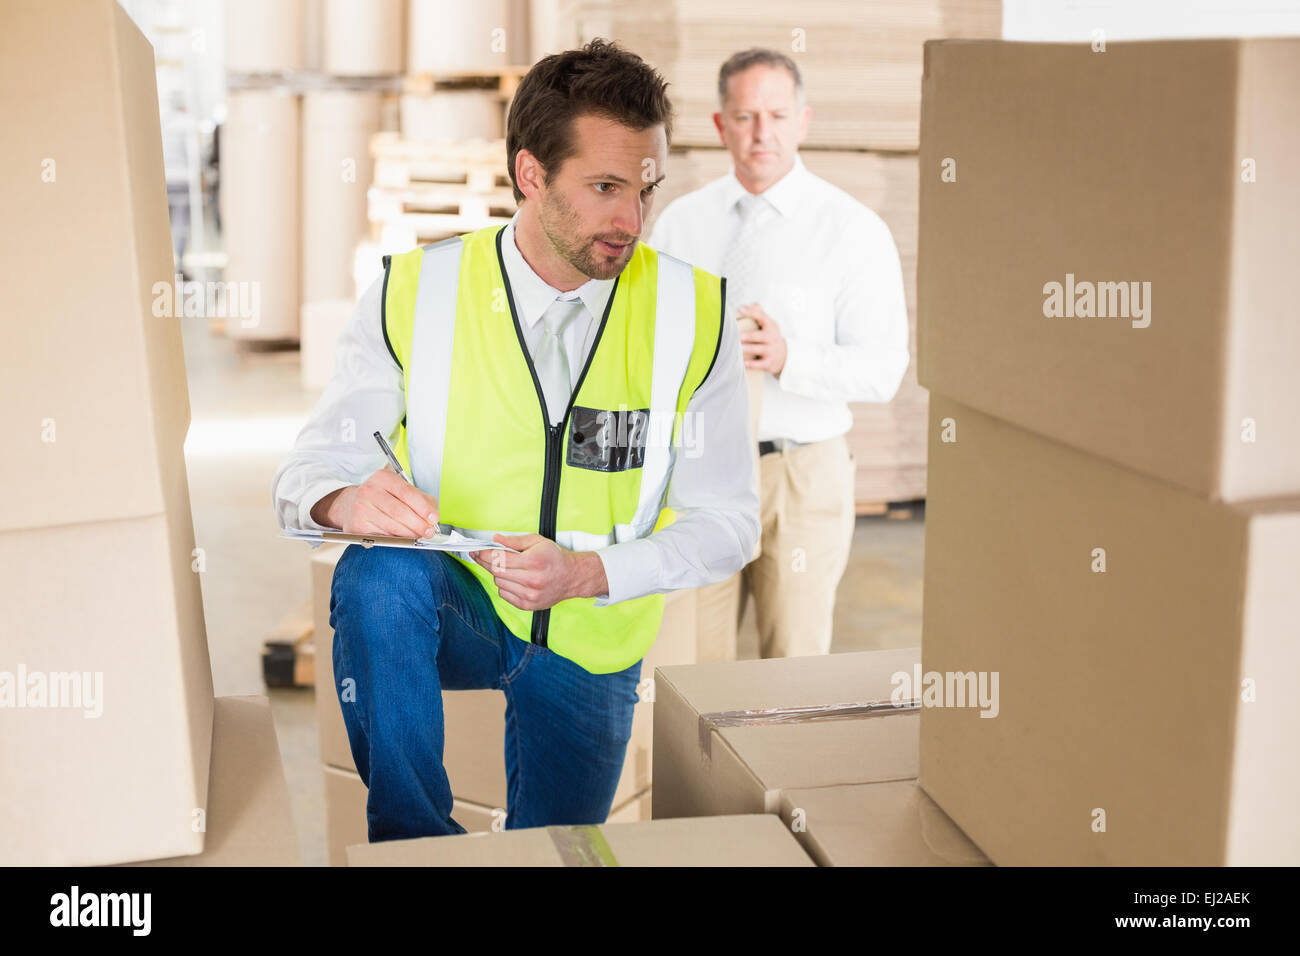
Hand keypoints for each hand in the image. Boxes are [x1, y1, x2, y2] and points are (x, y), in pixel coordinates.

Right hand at [312, 470, 439, 537]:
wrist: (349, 505)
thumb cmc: (380, 498)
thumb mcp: (398, 490)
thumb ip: (420, 499)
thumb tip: (432, 516)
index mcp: (383, 478)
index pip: (407, 493)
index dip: (423, 508)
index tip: (433, 518)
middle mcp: (369, 491)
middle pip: (400, 512)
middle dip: (418, 524)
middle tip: (428, 532)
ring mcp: (361, 509)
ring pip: (392, 526)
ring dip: (409, 534)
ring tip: (418, 536)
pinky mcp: (356, 526)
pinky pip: (382, 536)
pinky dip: (396, 540)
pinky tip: (402, 538)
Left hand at [468, 533, 608, 610]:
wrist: (571, 577)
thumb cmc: (554, 557)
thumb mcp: (537, 541)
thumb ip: (514, 540)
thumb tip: (495, 538)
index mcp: (533, 562)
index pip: (499, 558)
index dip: (484, 554)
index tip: (476, 550)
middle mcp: (532, 580)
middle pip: (496, 572)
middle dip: (485, 562)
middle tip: (480, 555)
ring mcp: (530, 595)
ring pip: (499, 583)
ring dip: (497, 574)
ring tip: (508, 567)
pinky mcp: (528, 605)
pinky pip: (504, 594)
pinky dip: (504, 585)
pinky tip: (513, 579)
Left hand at [738, 303, 787, 374]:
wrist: (785, 356)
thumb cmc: (771, 338)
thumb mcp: (769, 325)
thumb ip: (760, 314)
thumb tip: (752, 304)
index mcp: (771, 326)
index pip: (762, 317)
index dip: (751, 312)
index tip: (740, 309)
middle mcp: (772, 338)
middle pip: (759, 336)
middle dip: (748, 335)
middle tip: (737, 335)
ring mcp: (771, 350)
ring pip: (758, 349)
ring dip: (748, 348)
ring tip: (739, 347)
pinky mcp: (769, 363)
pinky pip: (759, 364)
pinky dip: (750, 364)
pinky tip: (742, 362)